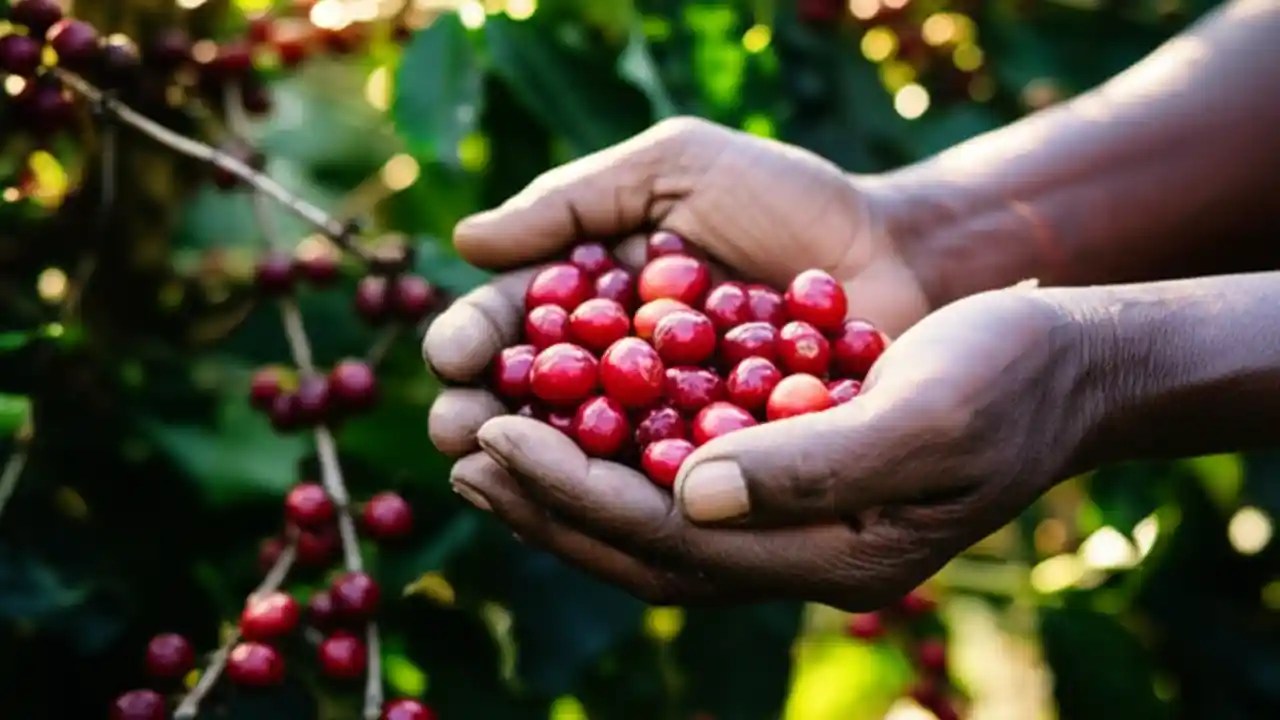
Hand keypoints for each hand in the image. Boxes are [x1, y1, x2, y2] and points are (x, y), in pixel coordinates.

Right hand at [425, 116, 935, 457]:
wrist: (896, 251)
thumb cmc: (784, 198)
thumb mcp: (680, 169)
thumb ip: (578, 199)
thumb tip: (467, 243)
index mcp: (590, 301)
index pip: (514, 324)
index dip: (475, 341)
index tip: (454, 357)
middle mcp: (614, 373)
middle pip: (534, 403)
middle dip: (489, 417)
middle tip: (460, 432)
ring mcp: (664, 431)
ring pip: (588, 461)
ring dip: (543, 471)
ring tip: (506, 476)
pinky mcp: (721, 474)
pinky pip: (670, 493)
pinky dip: (636, 498)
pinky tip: (606, 505)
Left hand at [441, 287, 1101, 608]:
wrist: (1061, 365)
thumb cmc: (1006, 378)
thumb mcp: (926, 415)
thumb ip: (814, 465)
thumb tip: (687, 493)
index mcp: (832, 555)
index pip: (672, 538)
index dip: (574, 492)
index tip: (495, 435)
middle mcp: (800, 558)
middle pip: (645, 549)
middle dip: (547, 507)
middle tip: (462, 455)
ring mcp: (795, 529)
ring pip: (653, 528)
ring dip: (566, 494)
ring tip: (487, 450)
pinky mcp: (791, 486)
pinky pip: (680, 493)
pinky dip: (615, 469)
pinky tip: (570, 431)